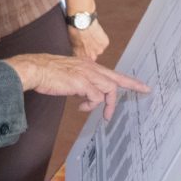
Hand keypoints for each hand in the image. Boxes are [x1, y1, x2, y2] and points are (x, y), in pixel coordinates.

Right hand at [5, 53, 148, 120]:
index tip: (139, 84)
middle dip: (133, 85)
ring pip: (109, 89)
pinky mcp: (82, 83)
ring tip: (104, 115)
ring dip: (108, 105)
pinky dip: (91, 105)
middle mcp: (90, 67)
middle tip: (145, 90)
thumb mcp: (68, 75)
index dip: (126, 79)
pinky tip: (81, 107)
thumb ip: (79, 82)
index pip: (110, 72)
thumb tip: (85, 94)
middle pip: (117, 78)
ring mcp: (87, 74)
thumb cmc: (46, 73)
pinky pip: (96, 98)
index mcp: (87, 65)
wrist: (35, 69)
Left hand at [68, 20, 109, 60]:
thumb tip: (77, 53)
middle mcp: (91, 56)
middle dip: (90, 52)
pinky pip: (103, 44)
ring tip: (91, 37)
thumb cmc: (75, 31)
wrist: (82, 22)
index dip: (83, 55)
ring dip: (96, 46)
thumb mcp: (72, 43)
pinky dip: (101, 40)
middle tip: (87, 43)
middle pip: (93, 57)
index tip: (82, 50)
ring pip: (99, 50)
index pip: (84, 61)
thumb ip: (77, 51)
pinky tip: (96, 34)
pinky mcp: (105, 44)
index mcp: (82, 58)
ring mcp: (99, 50)